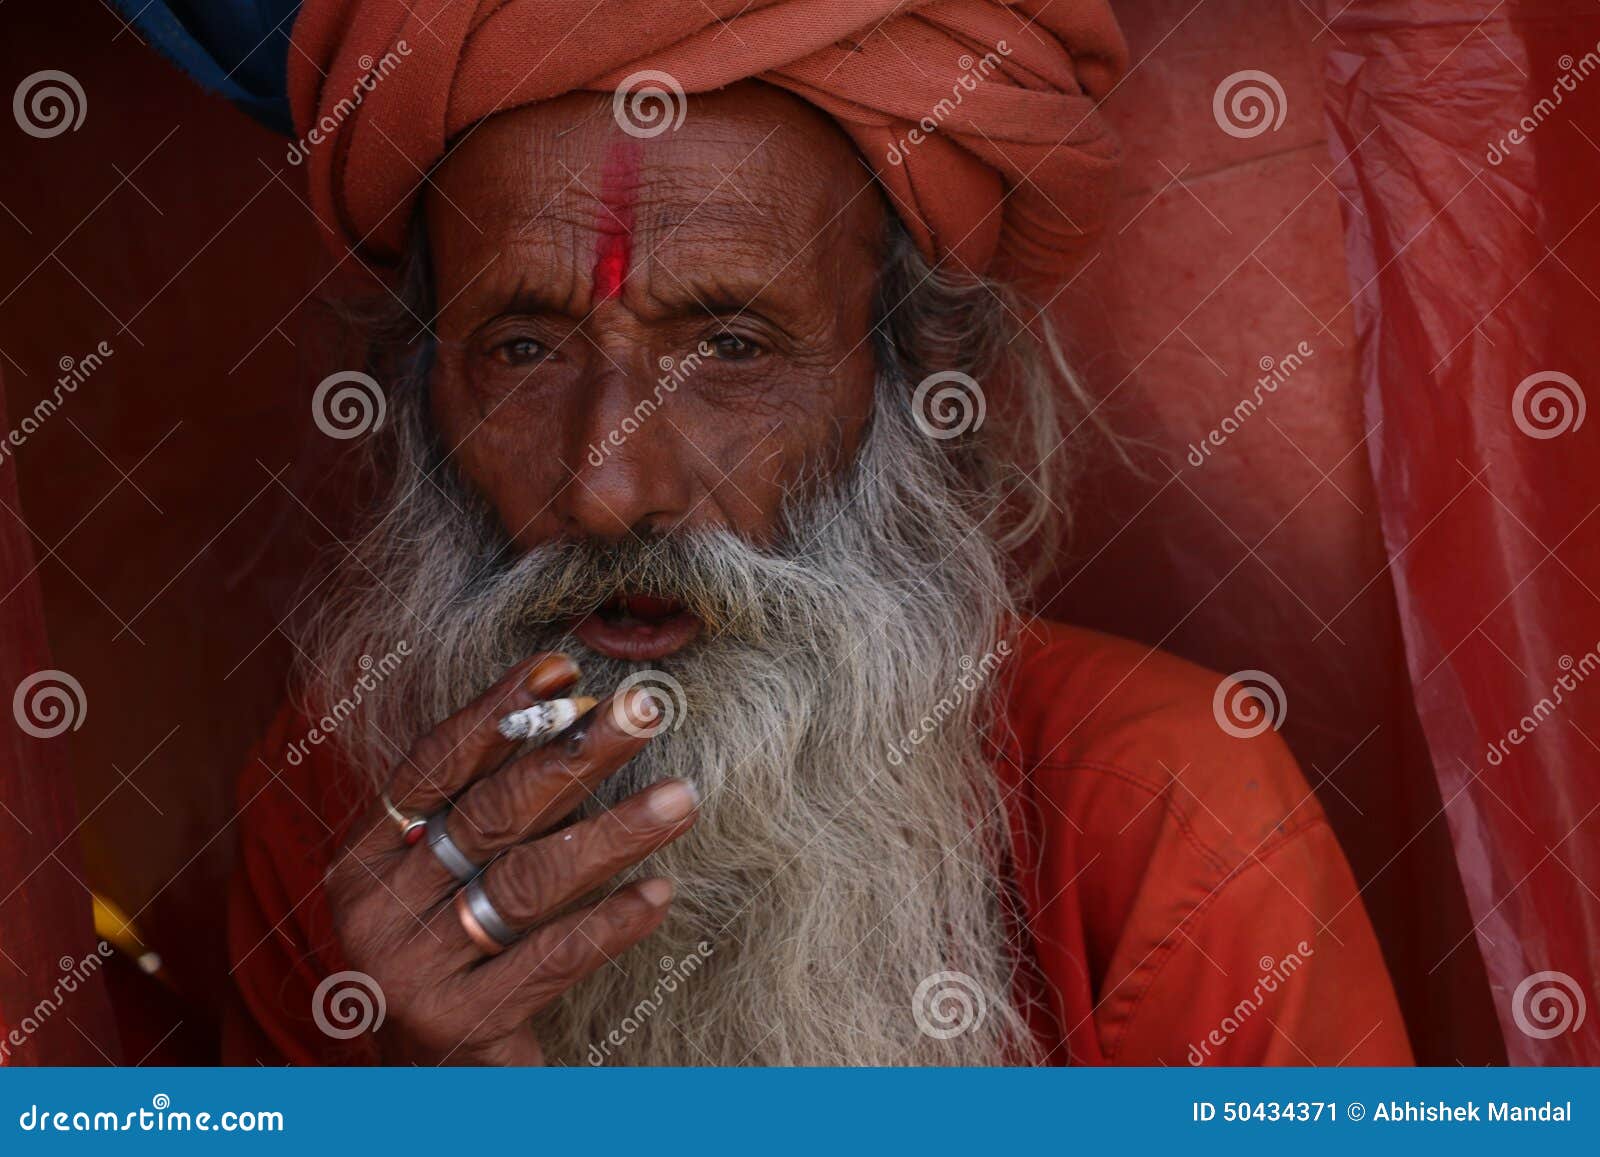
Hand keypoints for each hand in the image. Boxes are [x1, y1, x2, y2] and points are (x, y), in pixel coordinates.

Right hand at [323, 653, 696, 1064]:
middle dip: (576, 754)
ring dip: (613, 832)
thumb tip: (570, 707)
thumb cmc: (456, 963)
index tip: (564, 667)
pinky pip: (549, 959)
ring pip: (527, 882)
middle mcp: (373, 912)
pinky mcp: (457, 1028)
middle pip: (491, 814)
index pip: (430, 768)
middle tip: (646, 710)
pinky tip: (660, 894)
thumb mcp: (446, 884)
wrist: (434, 1088)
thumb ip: (484, 813)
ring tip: (682, 800)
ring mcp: (410, 972)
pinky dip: (609, 922)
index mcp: (361, 862)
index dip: (498, 714)